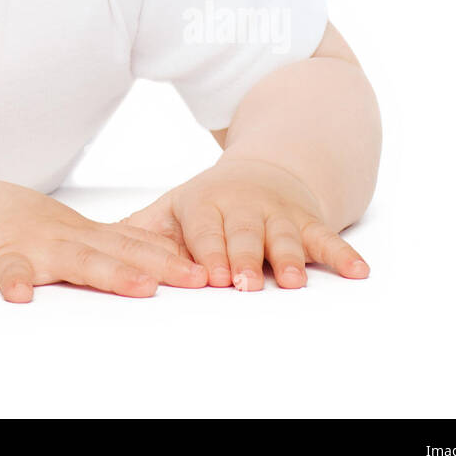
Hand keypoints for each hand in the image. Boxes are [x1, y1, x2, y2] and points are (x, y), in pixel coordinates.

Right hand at [0, 175, 208, 301]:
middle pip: (118, 251)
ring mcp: (32, 245)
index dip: (170, 254)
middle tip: (196, 279)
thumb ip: (95, 245)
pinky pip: (8, 271)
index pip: (132, 242)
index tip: (205, 267)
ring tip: (140, 286)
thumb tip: (143, 261)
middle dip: (159, 265)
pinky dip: (16, 282)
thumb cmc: (7, 220)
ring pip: (75, 259)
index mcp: (78, 232)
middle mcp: (63, 236)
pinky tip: (23, 298)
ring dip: (109, 272)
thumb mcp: (58, 229)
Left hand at [113, 156, 370, 290]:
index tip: (209, 275)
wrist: (261, 172)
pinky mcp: (308, 221)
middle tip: (244, 283)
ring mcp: (278, 213)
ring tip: (293, 282)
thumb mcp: (173, 209)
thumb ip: (141, 230)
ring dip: (289, 258)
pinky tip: (358, 271)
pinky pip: (328, 237)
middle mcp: (243, 207)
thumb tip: (97, 247)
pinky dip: (343, 254)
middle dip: (244, 258)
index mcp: (205, 205)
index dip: (208, 251)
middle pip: (244, 234)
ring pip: (285, 236)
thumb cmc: (208, 204)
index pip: (205, 230)